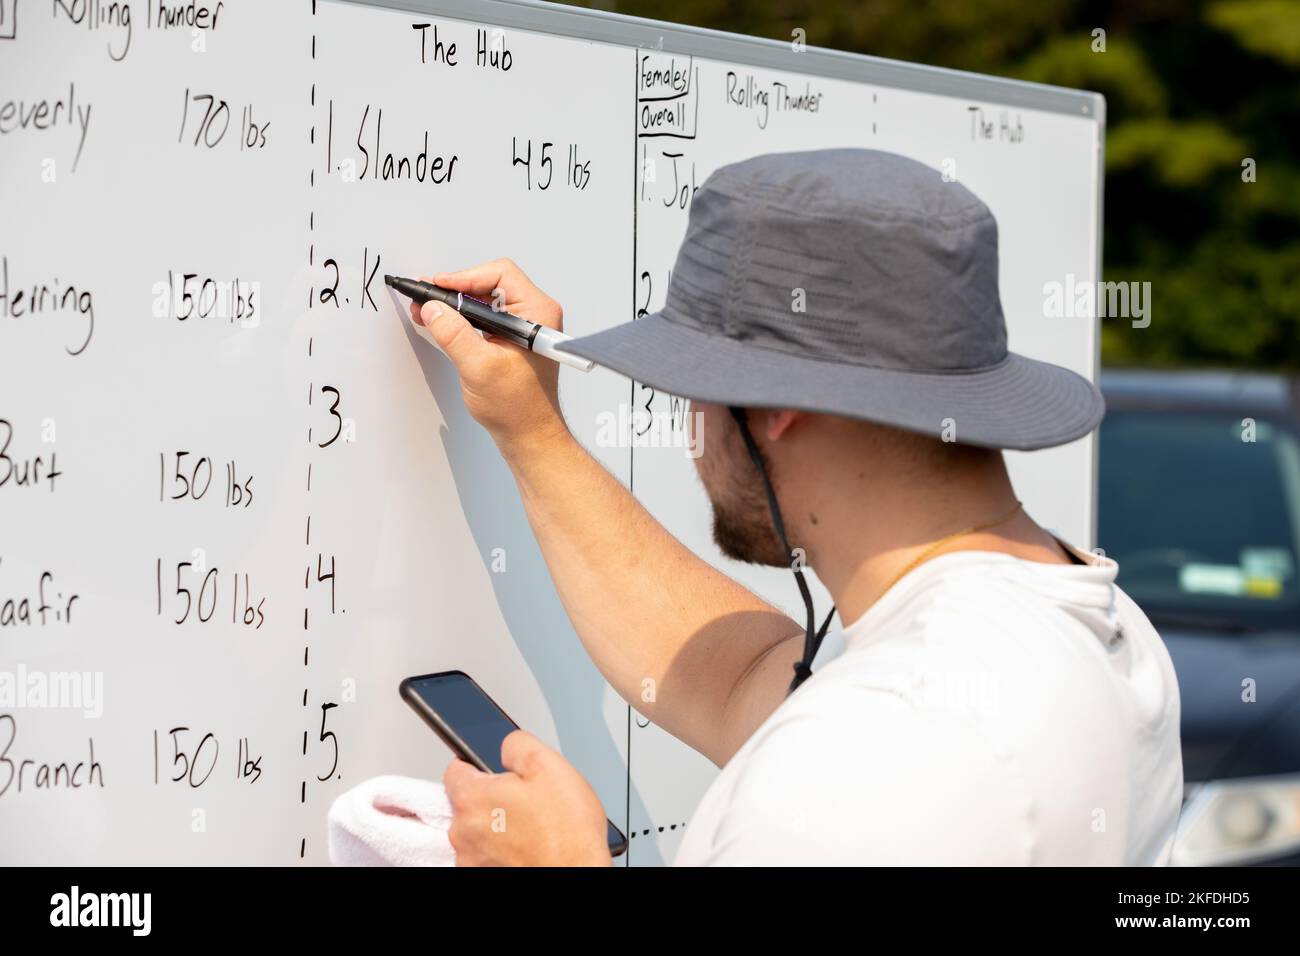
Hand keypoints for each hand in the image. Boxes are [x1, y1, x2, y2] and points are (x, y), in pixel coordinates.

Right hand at [412, 259, 569, 455]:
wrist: (528, 435)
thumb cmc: (518, 408)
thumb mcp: (480, 368)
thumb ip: (454, 334)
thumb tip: (432, 308)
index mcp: (537, 313)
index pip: (499, 274)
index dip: (464, 278)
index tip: (437, 287)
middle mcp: (534, 315)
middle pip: (489, 284)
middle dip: (455, 290)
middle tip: (426, 298)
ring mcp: (524, 326)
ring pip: (484, 300)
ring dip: (455, 304)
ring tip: (427, 310)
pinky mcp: (512, 338)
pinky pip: (484, 316)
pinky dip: (461, 318)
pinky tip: (441, 323)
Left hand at [443, 730, 612, 866]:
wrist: (576, 872)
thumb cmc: (566, 831)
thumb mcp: (548, 763)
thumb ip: (516, 744)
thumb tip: (506, 746)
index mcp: (471, 797)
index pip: (455, 768)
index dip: (479, 765)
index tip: (496, 772)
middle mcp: (462, 831)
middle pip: (469, 801)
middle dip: (494, 797)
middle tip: (527, 800)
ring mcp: (471, 858)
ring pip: (478, 829)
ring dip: (498, 826)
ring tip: (532, 827)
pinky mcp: (482, 874)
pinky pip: (486, 853)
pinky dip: (502, 849)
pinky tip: (527, 846)